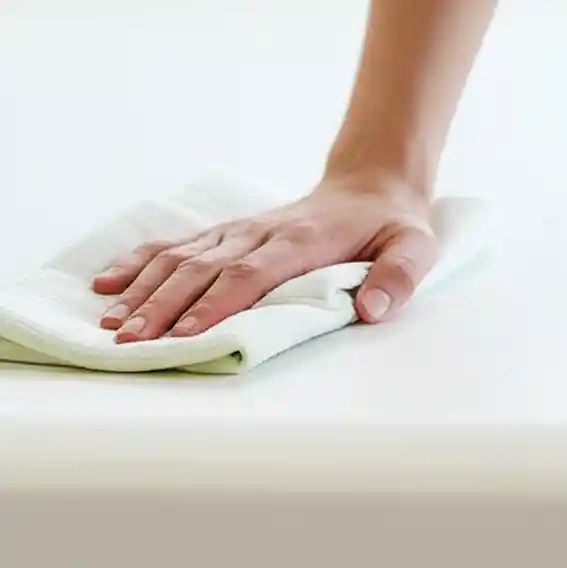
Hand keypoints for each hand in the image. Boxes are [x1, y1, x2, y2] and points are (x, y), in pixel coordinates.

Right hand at [93, 174, 437, 342]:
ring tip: (112, 323)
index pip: (251, 275)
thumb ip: (398, 278)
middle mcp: (262, 233)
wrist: (373, 185)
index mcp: (304, 241)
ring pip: (182, 258)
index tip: (183, 334)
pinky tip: (108, 282)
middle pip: (204, 270)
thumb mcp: (415, 249)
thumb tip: (372, 310)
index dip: (216, 304)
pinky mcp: (229, 232)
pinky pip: (177, 245)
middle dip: (164, 306)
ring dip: (145, 289)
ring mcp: (241, 230)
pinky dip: (140, 262)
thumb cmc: (394, 226)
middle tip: (130, 341)